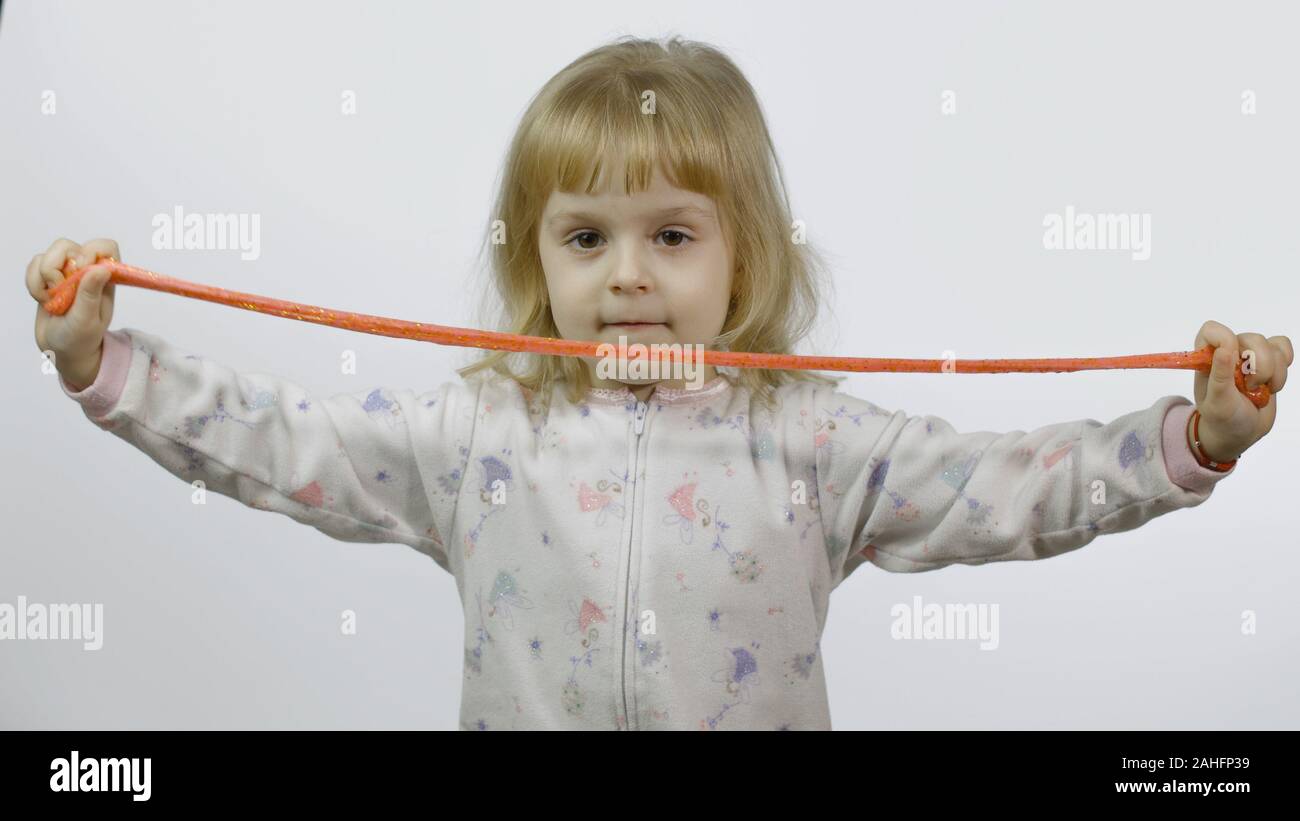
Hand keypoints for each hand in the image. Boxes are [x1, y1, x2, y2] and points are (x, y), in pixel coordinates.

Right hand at [29, 237, 119, 388]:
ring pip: (47, 254)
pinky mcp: (47, 276)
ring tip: (50, 299)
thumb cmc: (80, 337)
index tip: (80, 270)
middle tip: (59, 290)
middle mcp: (86, 270)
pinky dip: (32, 282)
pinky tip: (42, 299)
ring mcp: (65, 272)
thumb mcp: (87, 319)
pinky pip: (34, 264)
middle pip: (67, 245)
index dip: (90, 251)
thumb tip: (102, 268)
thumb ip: (91, 294)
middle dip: (56, 267)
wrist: (61, 348)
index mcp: (104, 278)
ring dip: (42, 278)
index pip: (106, 246)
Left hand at [1191, 320, 1291, 462]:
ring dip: (1272, 373)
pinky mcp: (1270, 360)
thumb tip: (1224, 349)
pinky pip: (1283, 347)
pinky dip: (1284, 367)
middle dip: (1258, 367)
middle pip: (1251, 338)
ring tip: (1259, 391)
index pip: (1211, 330)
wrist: (1241, 433)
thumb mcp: (1218, 403)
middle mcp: (1228, 352)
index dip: (1225, 338)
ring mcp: (1250, 355)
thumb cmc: (1223, 419)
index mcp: (1206, 358)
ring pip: (1271, 346)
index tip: (1233, 359)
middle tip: (1250, 388)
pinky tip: (1273, 384)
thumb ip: (1220, 376)